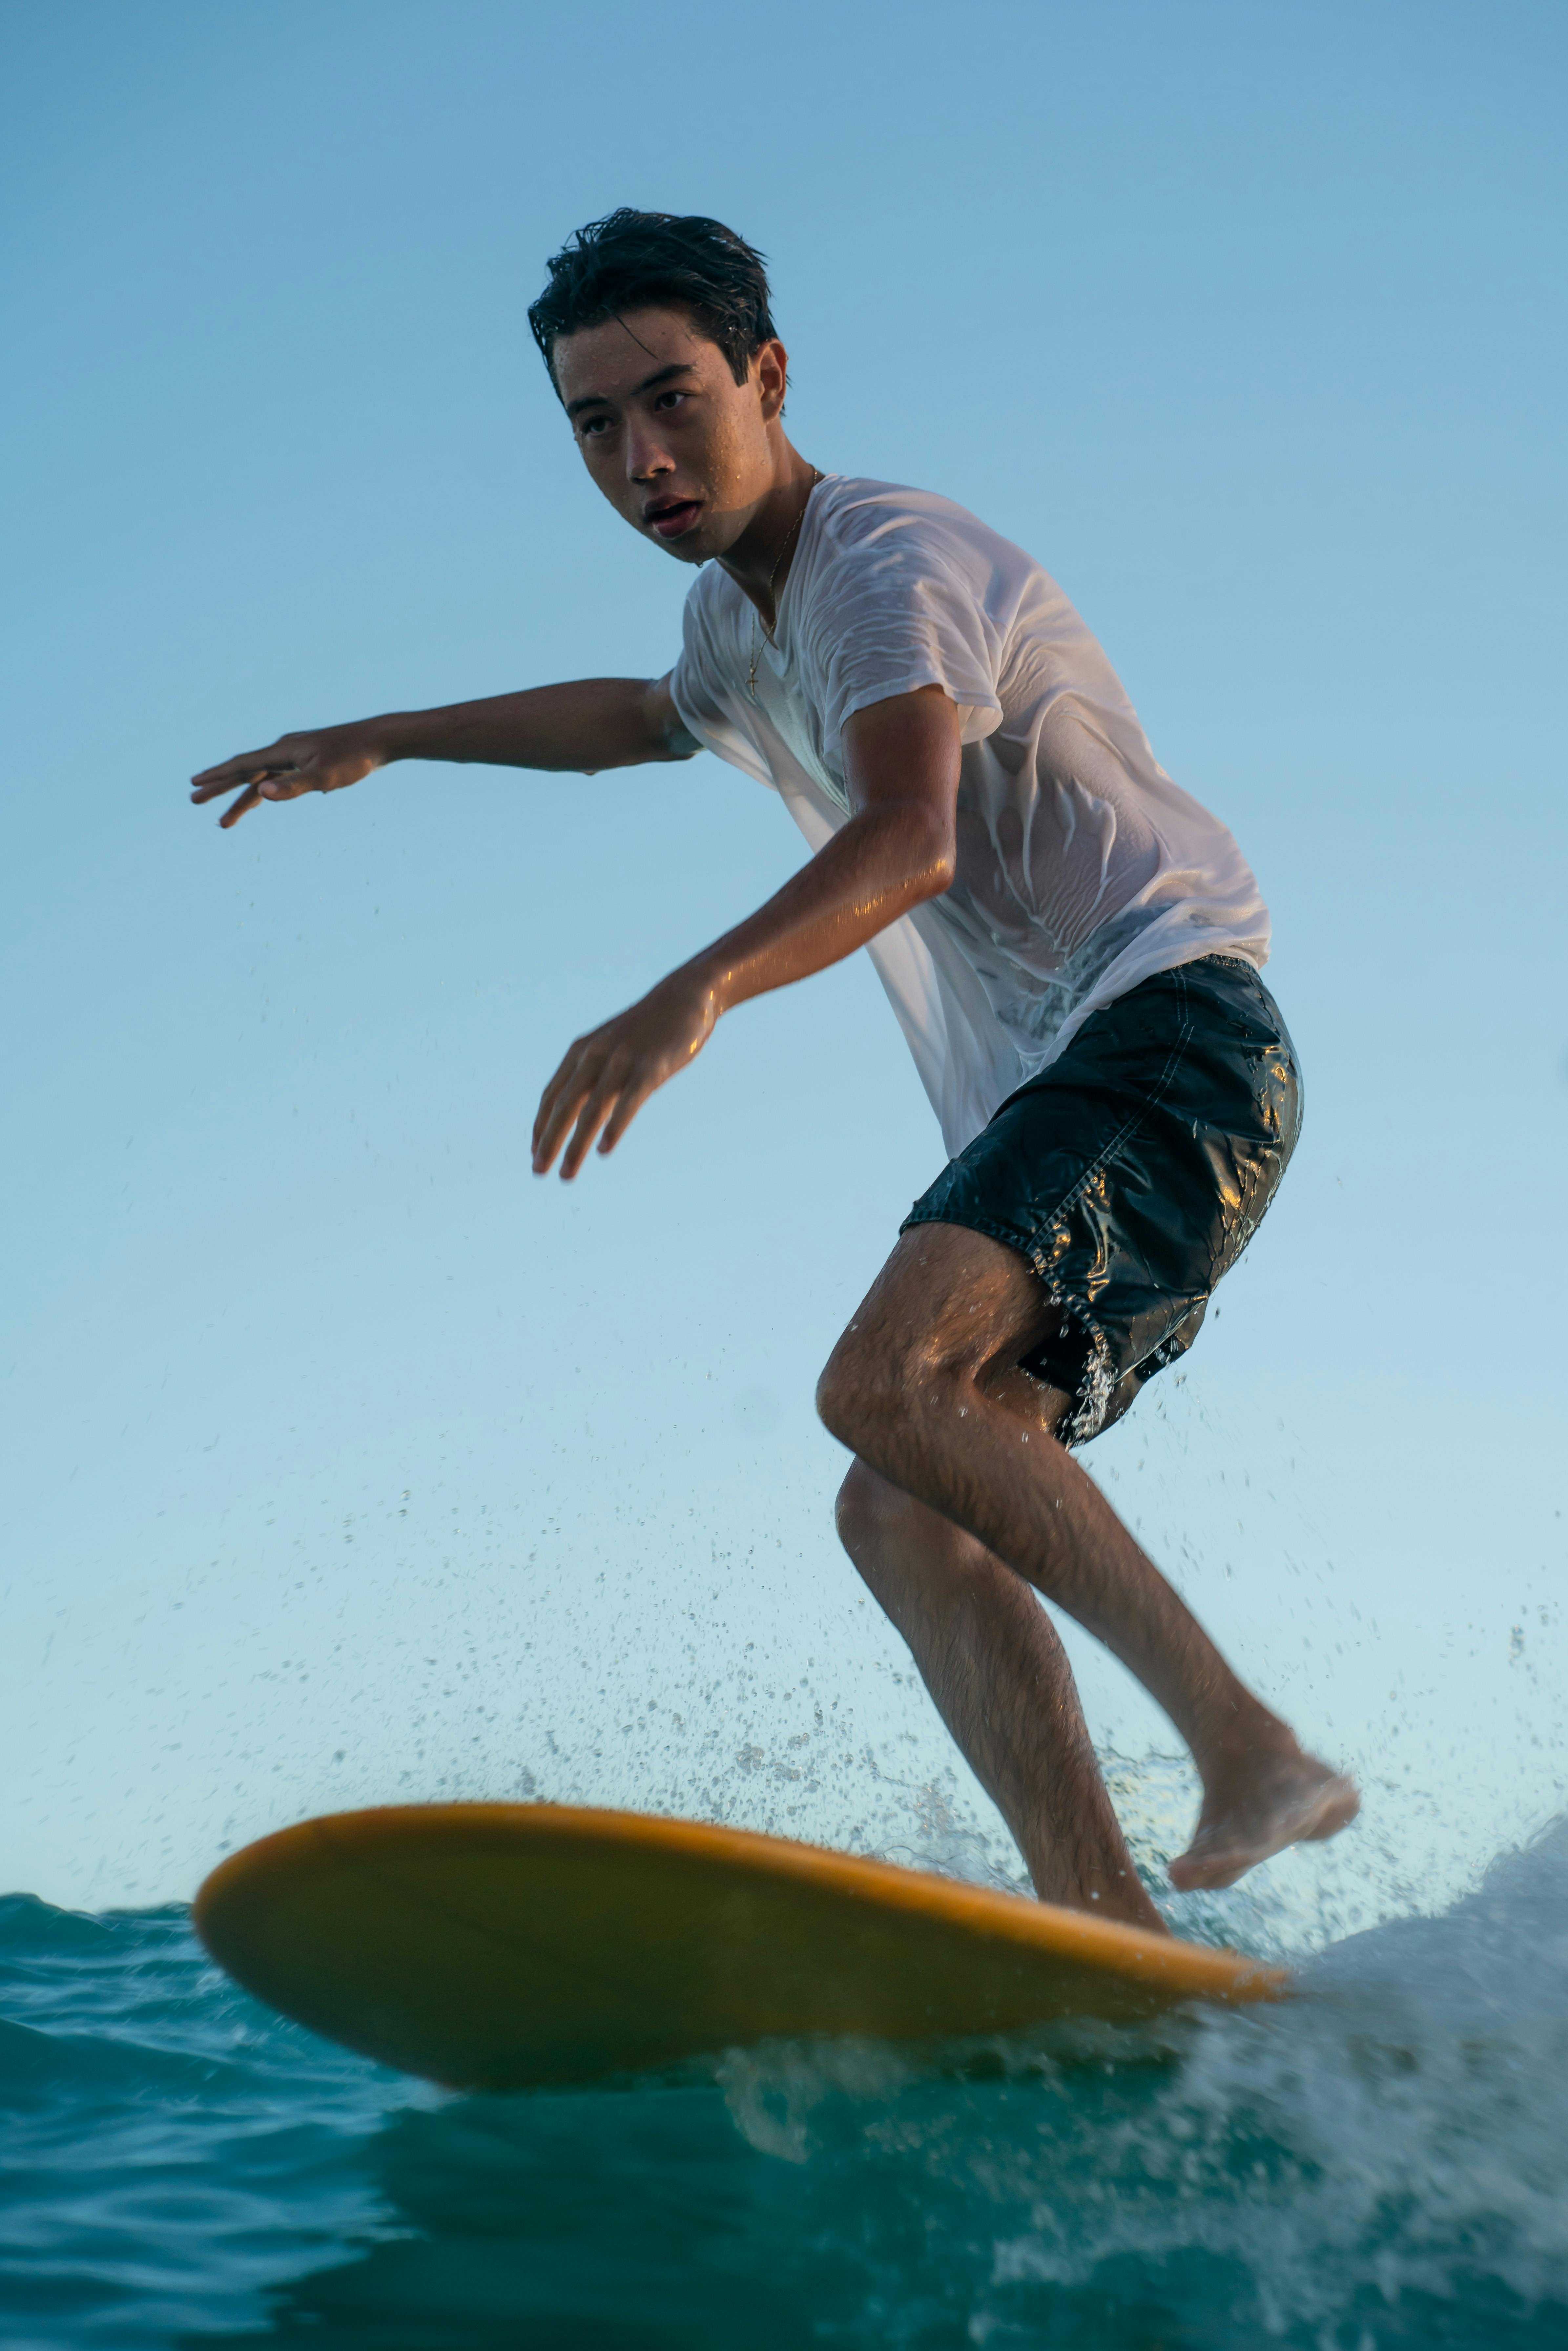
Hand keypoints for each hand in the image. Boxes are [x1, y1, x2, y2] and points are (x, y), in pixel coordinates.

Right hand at [190, 723, 388, 827]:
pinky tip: (271, 797)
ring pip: (263, 777)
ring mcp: (298, 754)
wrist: (381, 740)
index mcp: (283, 752)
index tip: (195, 784)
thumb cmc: (354, 759)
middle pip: (246, 771)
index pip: (243, 765)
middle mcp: (286, 750)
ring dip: (245, 797)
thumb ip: (293, 786)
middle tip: (195, 799)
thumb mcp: (324, 776)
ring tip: (227, 818)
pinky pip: (282, 776)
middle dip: (220, 787)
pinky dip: (271, 789)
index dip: (218, 776)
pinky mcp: (311, 760)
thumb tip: (262, 793)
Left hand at [532, 970, 718, 1179]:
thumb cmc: (647, 1029)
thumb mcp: (611, 1046)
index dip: (541, 1126)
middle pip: (564, 1106)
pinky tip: (603, 1150)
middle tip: (538, 1171)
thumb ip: (595, 1073)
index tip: (535, 1153)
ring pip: (591, 1110)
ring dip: (575, 1145)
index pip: (552, 1096)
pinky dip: (614, 1127)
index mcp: (581, 1052)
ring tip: (567, 1174)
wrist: (685, 996)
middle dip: (548, 1141)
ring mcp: (622, 1060)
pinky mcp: (650, 1067)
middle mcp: (595, 1055)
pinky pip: (628, 1102)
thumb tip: (581, 1109)